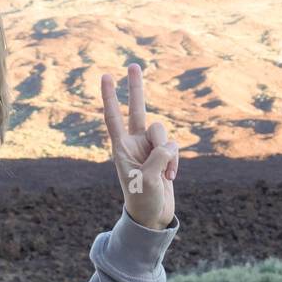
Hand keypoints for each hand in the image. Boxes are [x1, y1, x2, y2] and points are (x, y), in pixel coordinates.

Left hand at [101, 63, 177, 229]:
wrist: (152, 216)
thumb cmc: (141, 199)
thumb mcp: (146, 179)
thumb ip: (158, 156)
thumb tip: (170, 145)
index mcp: (121, 147)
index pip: (113, 117)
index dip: (109, 97)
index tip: (105, 76)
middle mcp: (135, 142)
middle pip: (137, 109)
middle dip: (136, 88)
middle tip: (133, 65)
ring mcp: (151, 147)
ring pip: (163, 132)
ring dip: (167, 152)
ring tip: (164, 174)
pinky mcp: (165, 154)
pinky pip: (174, 147)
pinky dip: (175, 162)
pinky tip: (169, 178)